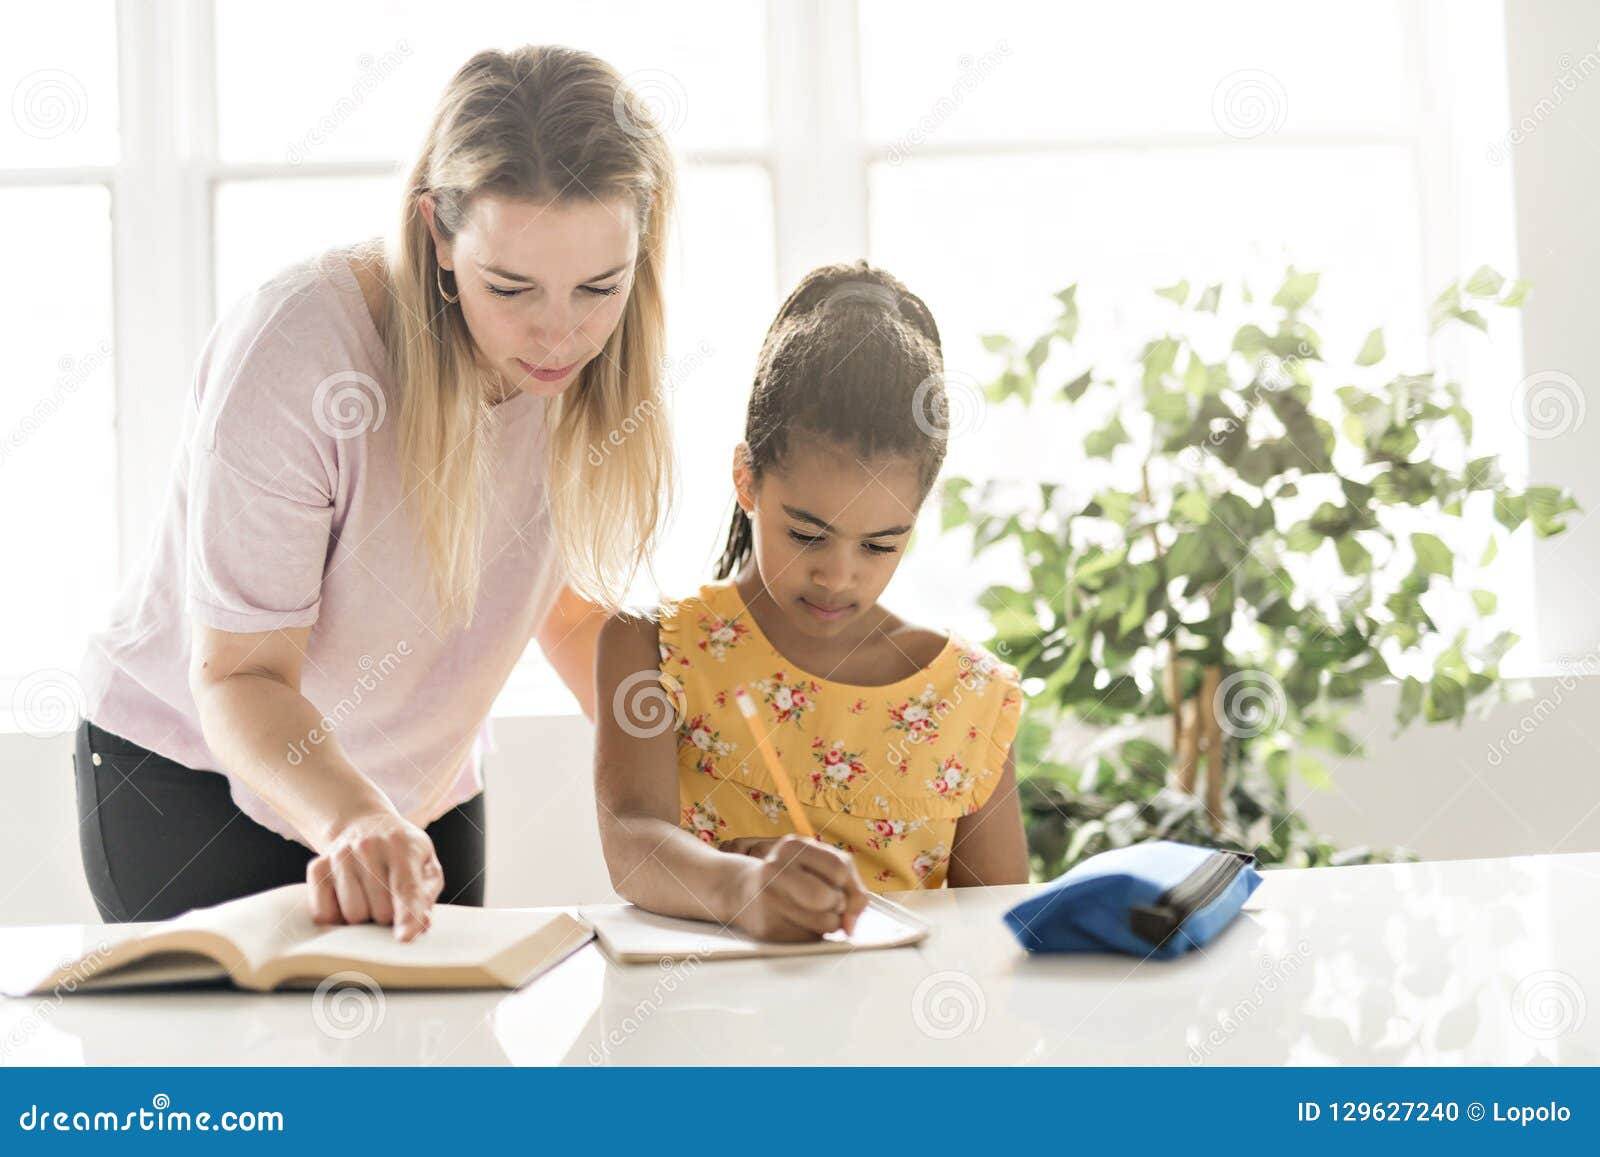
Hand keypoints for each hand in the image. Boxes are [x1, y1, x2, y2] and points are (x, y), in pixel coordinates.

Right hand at [306, 810, 443, 940]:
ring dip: (364, 917)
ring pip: (352, 915)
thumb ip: (426, 894)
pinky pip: (324, 914)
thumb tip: (422, 924)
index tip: (404, 938)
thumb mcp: (426, 864)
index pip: (405, 888)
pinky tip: (348, 898)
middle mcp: (368, 847)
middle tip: (389, 899)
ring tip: (370, 897)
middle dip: (389, 917)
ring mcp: (340, 855)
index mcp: (402, 846)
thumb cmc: (402, 852)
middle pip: (379, 911)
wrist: (364, 825)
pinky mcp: (317, 867)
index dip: (407, 915)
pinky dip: (338, 917)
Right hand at [724, 834, 869, 942]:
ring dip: (831, 923)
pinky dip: (814, 934)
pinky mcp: (768, 928)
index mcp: (792, 846)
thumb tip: (850, 924)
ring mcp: (768, 899)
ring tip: (815, 912)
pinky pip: (811, 939)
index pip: (840, 868)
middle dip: (839, 905)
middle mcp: (775, 869)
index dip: (850, 884)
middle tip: (829, 902)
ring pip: (826, 923)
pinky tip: (798, 922)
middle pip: (829, 897)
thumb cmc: (796, 877)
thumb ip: (851, 887)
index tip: (840, 888)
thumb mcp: (823, 866)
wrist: (748, 893)